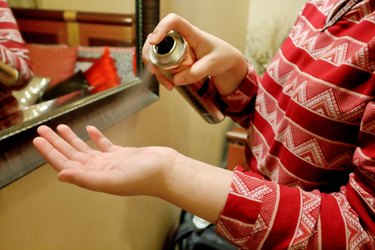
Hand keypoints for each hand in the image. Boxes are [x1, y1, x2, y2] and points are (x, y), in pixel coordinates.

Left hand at [33, 124, 178, 196]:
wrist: (166, 170)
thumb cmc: (144, 177)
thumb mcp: (112, 180)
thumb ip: (86, 179)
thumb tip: (60, 175)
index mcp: (94, 177)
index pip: (66, 164)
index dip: (50, 153)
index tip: (39, 140)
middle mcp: (99, 169)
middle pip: (71, 154)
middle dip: (56, 142)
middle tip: (42, 129)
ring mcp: (110, 161)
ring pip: (85, 148)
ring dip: (71, 138)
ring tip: (60, 127)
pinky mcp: (121, 153)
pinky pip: (104, 143)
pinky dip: (96, 136)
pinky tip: (89, 128)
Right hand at [142, 13, 247, 95]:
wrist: (228, 64)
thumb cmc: (223, 57)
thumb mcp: (212, 65)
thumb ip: (196, 72)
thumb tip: (176, 79)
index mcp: (192, 33)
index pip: (173, 21)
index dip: (161, 28)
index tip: (154, 42)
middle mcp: (180, 39)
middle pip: (157, 40)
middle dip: (150, 55)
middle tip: (154, 71)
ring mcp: (176, 49)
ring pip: (157, 55)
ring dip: (156, 69)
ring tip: (168, 84)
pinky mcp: (176, 60)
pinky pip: (163, 65)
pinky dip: (162, 75)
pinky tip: (170, 84)